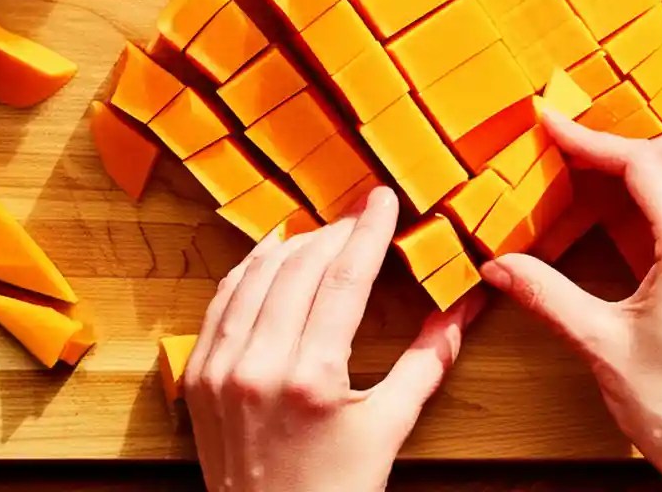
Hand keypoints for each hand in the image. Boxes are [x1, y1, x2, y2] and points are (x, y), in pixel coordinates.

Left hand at [184, 187, 484, 491]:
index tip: (383, 199)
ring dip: (290, 246)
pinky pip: (221, 303)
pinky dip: (247, 272)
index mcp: (312, 378)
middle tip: (360, 216)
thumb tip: (464, 309)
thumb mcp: (389, 428)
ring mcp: (220, 370)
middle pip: (299, 268)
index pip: (346, 279)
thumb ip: (427, 361)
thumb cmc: (335, 491)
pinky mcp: (197, 377)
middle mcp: (258, 367)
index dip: (368, 231)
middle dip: (334, 232)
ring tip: (322, 231)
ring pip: (254, 277)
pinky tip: (270, 256)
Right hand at [481, 112, 661, 491]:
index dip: (591, 141)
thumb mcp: (600, 344)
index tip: (553, 126)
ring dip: (650, 161)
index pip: (643, 164)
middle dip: (616, 146)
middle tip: (566, 149)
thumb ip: (546, 294)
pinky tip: (634, 209)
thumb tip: (500, 265)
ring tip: (597, 172)